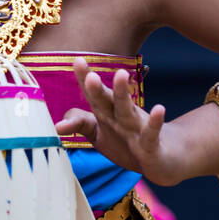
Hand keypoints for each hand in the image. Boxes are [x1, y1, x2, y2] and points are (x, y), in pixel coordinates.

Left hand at [55, 57, 183, 186]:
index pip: (94, 95)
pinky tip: (159, 109)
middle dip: (99, 88)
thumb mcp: (100, 133)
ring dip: (123, 94)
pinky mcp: (152, 146)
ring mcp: (137, 130)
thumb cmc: (128, 141)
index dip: (84, 79)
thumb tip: (55, 125)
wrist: (163, 159)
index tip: (78, 60)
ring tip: (121, 75)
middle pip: (108, 100)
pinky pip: (151, 134)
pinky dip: (154, 123)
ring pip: (128, 111)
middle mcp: (121, 116)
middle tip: (91, 74)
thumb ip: (80, 124)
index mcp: (107, 113)